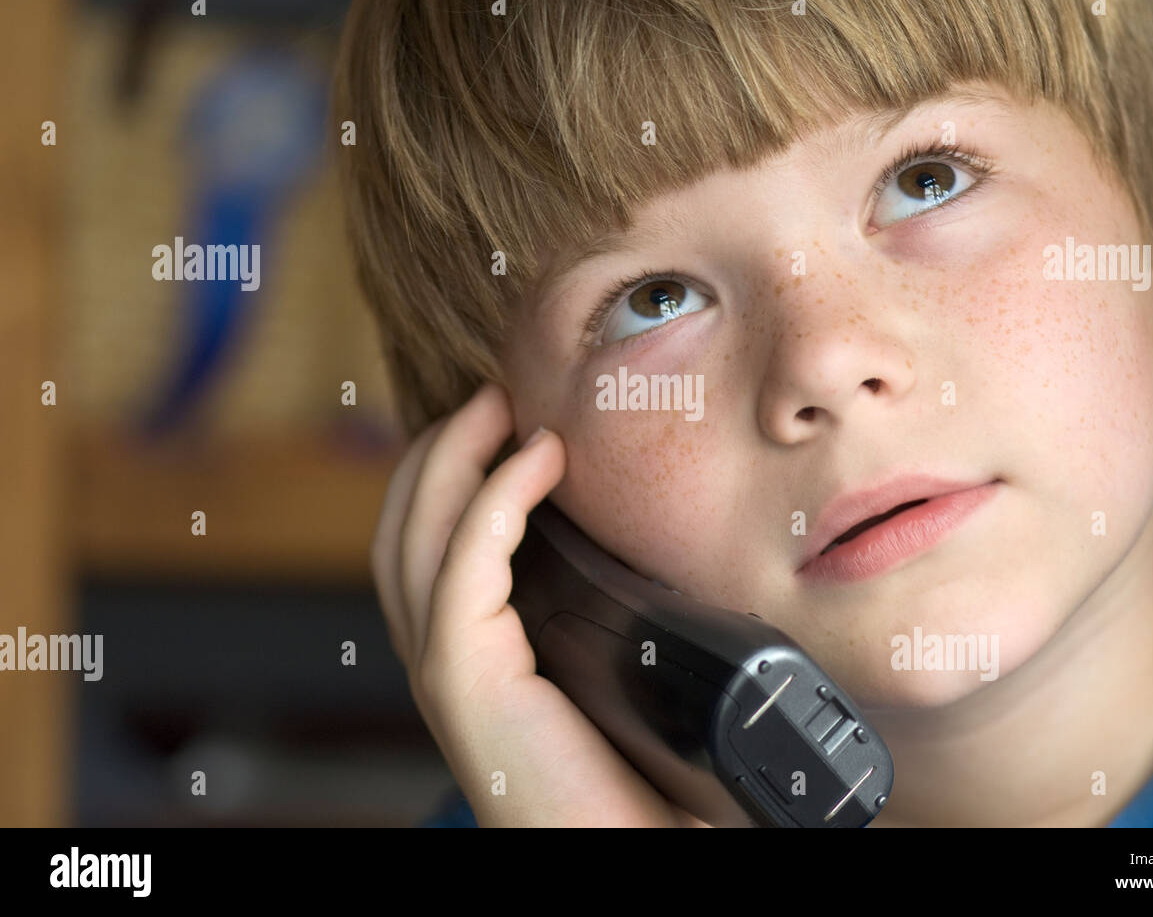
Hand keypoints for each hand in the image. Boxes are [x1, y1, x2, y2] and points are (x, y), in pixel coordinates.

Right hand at [371, 382, 710, 826]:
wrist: (630, 853)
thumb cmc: (636, 778)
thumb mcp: (612, 673)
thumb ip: (607, 615)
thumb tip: (655, 542)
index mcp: (470, 656)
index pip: (426, 544)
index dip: (453, 472)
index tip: (508, 418)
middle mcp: (439, 659)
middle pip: (403, 525)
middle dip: (440, 449)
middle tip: (497, 393)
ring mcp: (443, 671)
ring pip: (415, 534)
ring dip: (454, 457)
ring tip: (502, 404)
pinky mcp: (463, 683)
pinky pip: (462, 566)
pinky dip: (493, 498)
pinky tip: (538, 457)